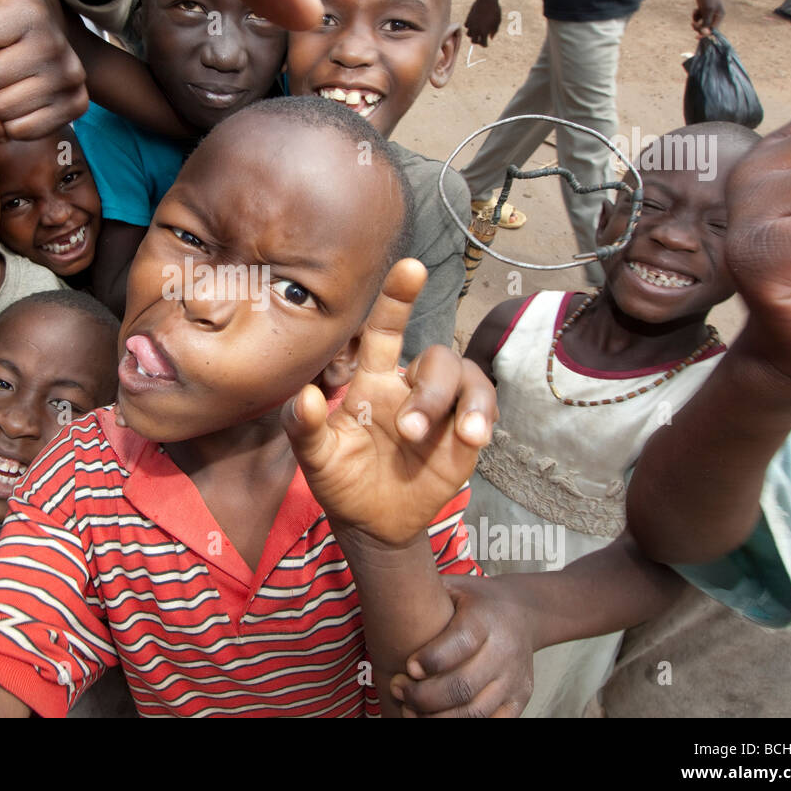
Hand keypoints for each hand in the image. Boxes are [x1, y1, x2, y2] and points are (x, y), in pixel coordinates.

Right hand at [0, 0, 88, 140]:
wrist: (39, 12)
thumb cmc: (26, 64)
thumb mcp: (24, 101)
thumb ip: (4, 123)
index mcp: (74, 103)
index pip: (18, 130)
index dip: (5, 114)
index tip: (20, 92)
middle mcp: (71, 75)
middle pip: (0, 106)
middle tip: (10, 68)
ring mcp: (53, 44)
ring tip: (7, 51)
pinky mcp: (32, 15)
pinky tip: (6, 32)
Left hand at [282, 259, 496, 547]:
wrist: (373, 523)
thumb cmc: (340, 480)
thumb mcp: (315, 458)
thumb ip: (305, 427)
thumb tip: (306, 396)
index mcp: (372, 380)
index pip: (386, 329)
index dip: (398, 297)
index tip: (411, 266)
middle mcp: (410, 386)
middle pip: (437, 358)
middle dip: (430, 391)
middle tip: (410, 431)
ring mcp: (441, 408)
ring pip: (467, 376)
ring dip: (465, 402)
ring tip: (462, 436)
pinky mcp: (464, 433)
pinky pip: (485, 406)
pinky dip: (483, 416)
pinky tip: (473, 437)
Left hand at [389, 575, 533, 716]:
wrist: (525, 613)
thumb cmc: (477, 601)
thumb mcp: (455, 587)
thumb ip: (427, 595)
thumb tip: (386, 595)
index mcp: (487, 619)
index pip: (462, 642)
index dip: (432, 659)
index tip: (407, 668)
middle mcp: (505, 650)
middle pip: (464, 685)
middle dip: (425, 696)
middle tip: (399, 690)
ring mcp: (515, 678)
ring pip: (476, 711)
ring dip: (437, 718)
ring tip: (410, 710)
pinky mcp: (519, 699)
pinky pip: (491, 722)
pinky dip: (460, 724)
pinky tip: (435, 718)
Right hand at [464, 0, 501, 47]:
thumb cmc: (495, 10)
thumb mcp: (497, 21)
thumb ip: (494, 31)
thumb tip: (490, 38)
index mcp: (484, 32)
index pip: (482, 44)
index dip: (485, 45)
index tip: (486, 44)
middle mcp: (476, 29)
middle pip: (474, 41)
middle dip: (477, 41)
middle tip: (481, 39)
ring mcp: (471, 24)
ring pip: (468, 34)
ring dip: (472, 34)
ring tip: (476, 32)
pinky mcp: (468, 18)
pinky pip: (466, 26)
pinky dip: (469, 26)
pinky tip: (473, 24)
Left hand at [693, 0, 722, 35]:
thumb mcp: (707, 9)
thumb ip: (706, 21)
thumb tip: (705, 33)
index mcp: (719, 17)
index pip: (713, 30)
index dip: (705, 34)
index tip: (696, 37)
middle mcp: (715, 16)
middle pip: (706, 28)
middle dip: (699, 27)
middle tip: (693, 24)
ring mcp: (709, 13)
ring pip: (701, 23)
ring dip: (696, 21)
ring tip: (695, 12)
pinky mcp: (703, 10)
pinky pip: (698, 18)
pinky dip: (695, 16)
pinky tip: (695, 9)